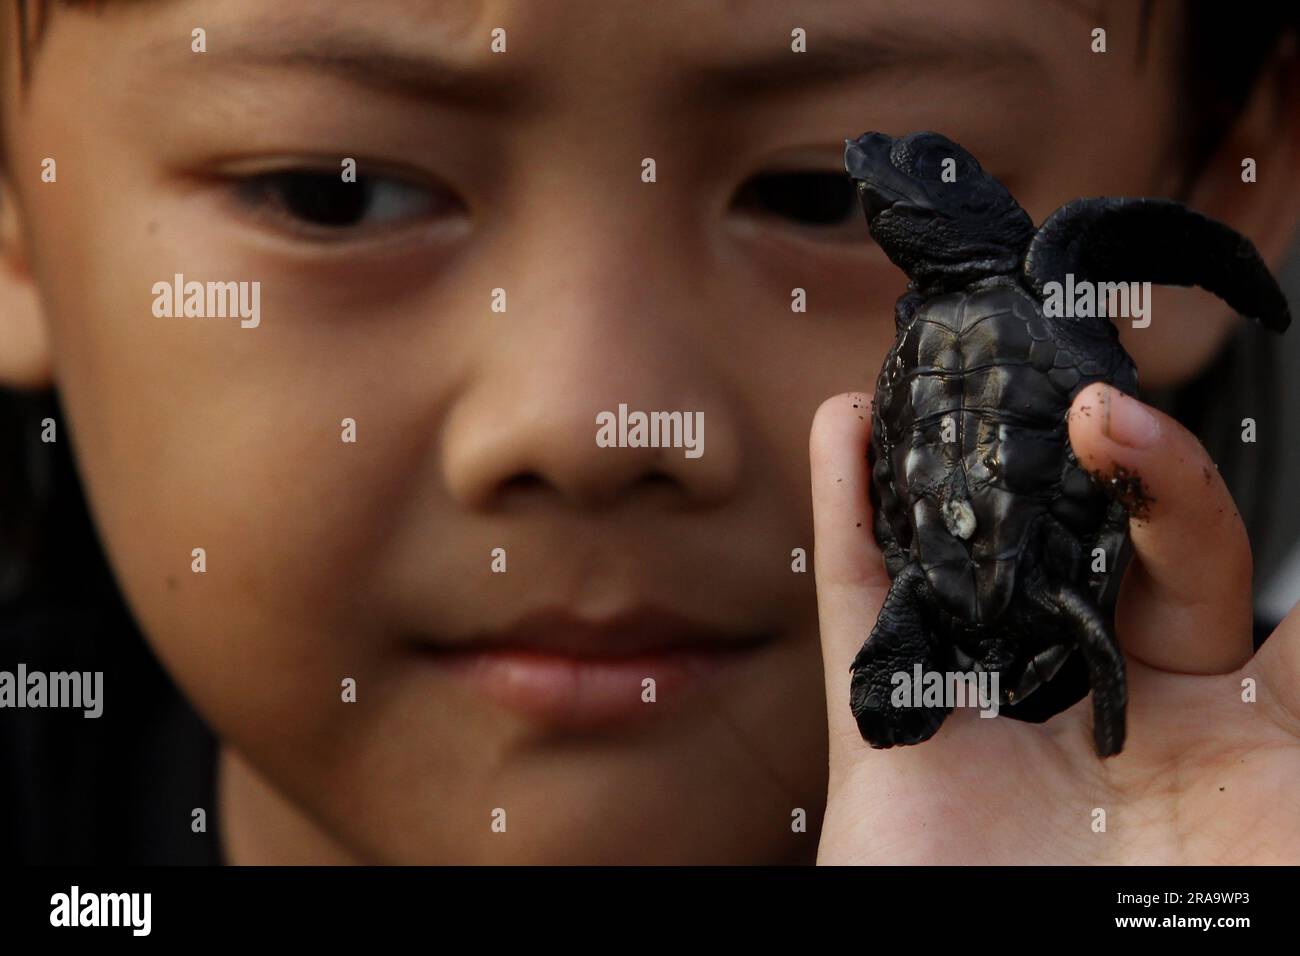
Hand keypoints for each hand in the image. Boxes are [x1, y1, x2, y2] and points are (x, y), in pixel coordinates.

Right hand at [810, 385, 1299, 863]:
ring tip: (942, 364)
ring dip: (945, 455)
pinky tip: (849, 428)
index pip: (1189, 555)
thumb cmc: (1199, 919)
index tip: (1129, 429)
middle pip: (1068, 536)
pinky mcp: (888, 728)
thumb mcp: (1296, 806)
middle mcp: (1084, 690)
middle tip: (1058, 382)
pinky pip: (862, 604)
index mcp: (1199, 710)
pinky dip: (850, 513)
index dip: (1171, 481)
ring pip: (956, 552)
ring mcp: (980, 704)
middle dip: (1064, 450)